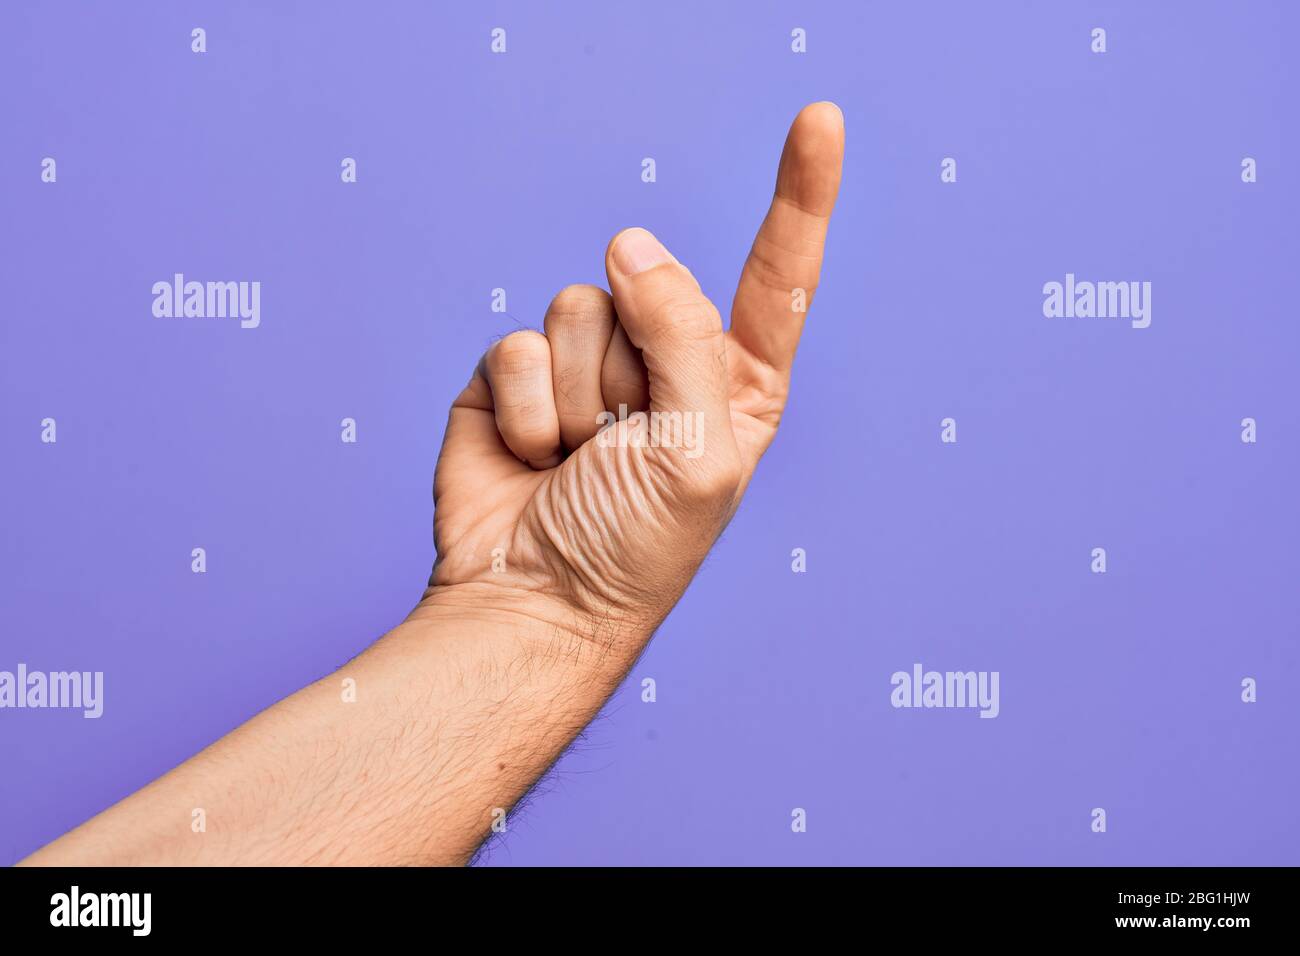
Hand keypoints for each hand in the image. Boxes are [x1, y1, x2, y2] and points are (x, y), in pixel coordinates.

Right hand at [420, 102, 844, 652]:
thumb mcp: (696, 452)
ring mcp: (590, 365)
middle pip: (656, 284)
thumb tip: (632, 244)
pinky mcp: (518, 373)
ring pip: (581, 305)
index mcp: (736, 387)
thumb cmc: (633, 550)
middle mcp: (667, 364)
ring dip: (575, 397)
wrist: (532, 606)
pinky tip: (529, 456)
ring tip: (576, 459)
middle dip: (634, 369)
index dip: (800, 197)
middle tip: (623, 447)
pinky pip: (516, 342)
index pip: (776, 278)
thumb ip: (682, 338)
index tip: (821, 118)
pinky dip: (520, 408)